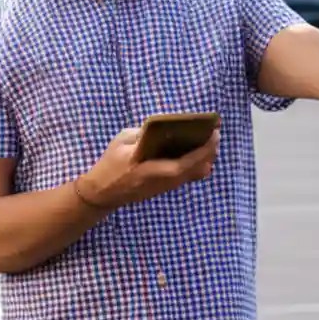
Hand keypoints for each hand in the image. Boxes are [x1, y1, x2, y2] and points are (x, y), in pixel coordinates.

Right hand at [75, 127, 218, 209]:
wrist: (102, 192)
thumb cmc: (110, 164)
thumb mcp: (121, 142)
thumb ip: (142, 133)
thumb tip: (161, 127)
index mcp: (149, 168)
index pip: (182, 163)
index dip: (201, 150)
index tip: (212, 134)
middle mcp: (161, 180)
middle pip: (193, 169)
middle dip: (208, 152)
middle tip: (216, 135)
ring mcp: (163, 187)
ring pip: (191, 175)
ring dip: (204, 159)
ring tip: (211, 143)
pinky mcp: (163, 188)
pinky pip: (185, 178)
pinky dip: (197, 167)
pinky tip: (203, 159)